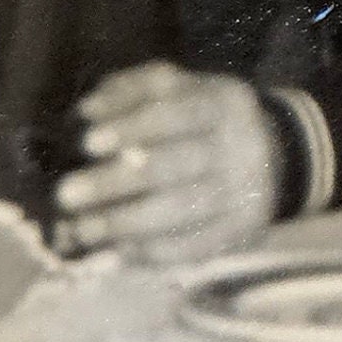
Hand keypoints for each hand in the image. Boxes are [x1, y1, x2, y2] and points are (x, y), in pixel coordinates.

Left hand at [56, 63, 280, 263]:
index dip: (133, 127)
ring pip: (183, 210)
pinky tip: (116, 253)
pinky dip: (152, 252)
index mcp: (224, 103)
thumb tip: (88, 111)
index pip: (179, 113)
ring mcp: (246, 191)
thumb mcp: (181, 88)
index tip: (87, 144)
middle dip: (117, 183)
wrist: (275, 152)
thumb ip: (133, 89)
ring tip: (80, 230)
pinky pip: (195, 245)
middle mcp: (242, 146)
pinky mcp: (244, 228)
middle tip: (66, 195)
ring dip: (125, 224)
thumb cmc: (204, 117)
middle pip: (176, 166)